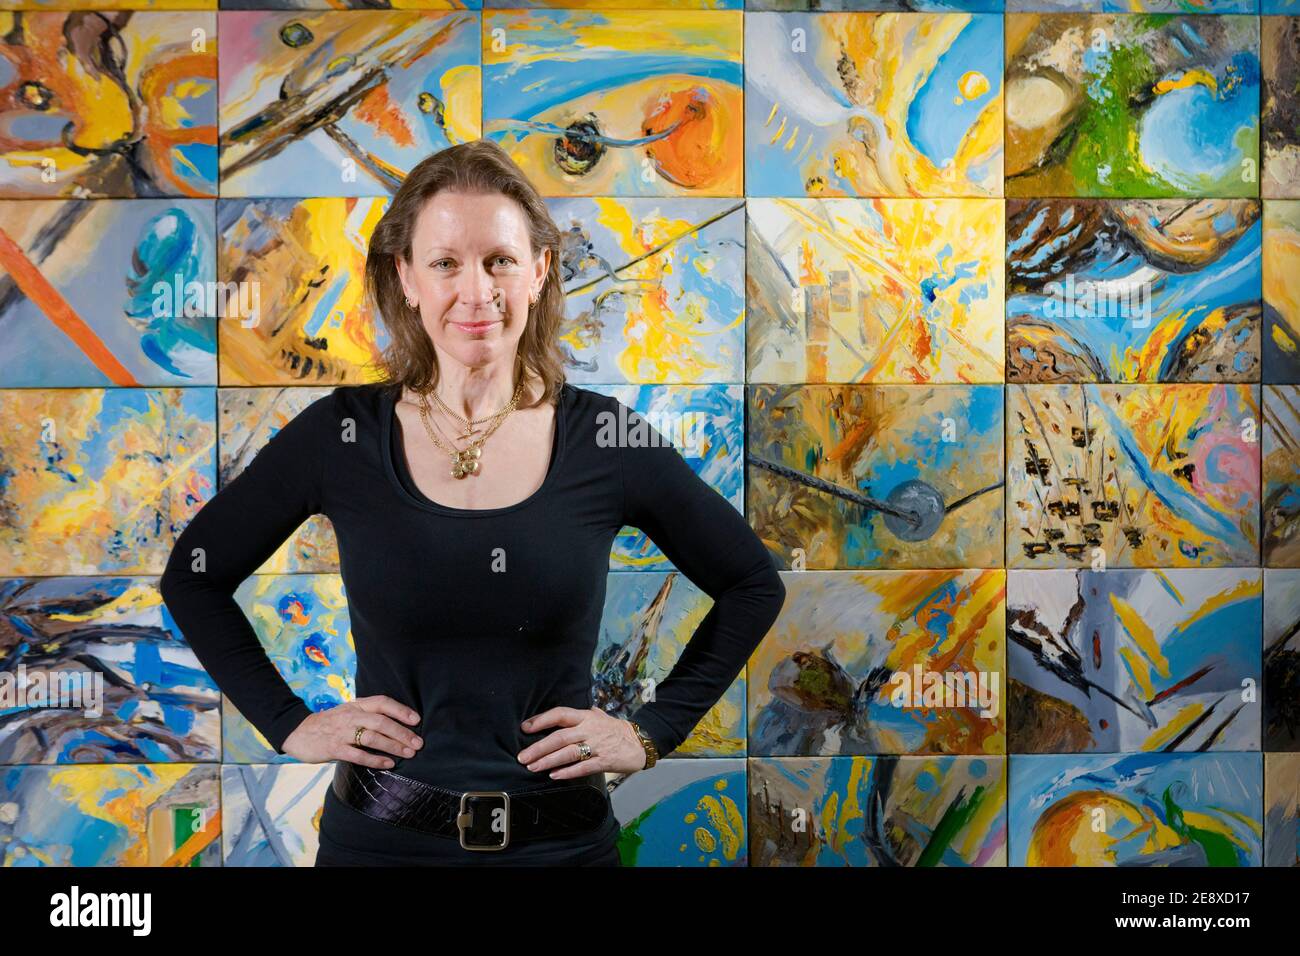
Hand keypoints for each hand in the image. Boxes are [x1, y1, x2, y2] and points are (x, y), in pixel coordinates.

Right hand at [281, 696, 422, 766]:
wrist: (298, 732)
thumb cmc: (330, 724)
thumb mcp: (348, 712)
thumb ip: (367, 715)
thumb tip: (396, 724)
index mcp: (356, 705)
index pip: (382, 702)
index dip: (400, 710)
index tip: (416, 720)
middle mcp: (351, 716)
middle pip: (381, 721)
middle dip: (402, 732)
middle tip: (418, 743)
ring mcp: (342, 732)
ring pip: (372, 737)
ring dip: (393, 746)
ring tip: (408, 754)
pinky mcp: (334, 748)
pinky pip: (358, 755)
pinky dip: (375, 760)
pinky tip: (388, 764)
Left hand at [517, 706, 646, 778]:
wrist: (641, 742)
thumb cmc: (616, 730)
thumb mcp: (600, 716)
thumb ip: (583, 714)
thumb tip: (565, 714)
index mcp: (586, 717)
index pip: (560, 714)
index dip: (541, 720)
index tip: (525, 728)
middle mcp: (589, 729)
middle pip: (559, 737)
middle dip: (538, 748)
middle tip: (523, 757)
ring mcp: (597, 745)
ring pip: (568, 753)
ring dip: (548, 761)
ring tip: (533, 767)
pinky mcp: (604, 761)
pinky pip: (583, 767)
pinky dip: (568, 772)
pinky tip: (554, 776)